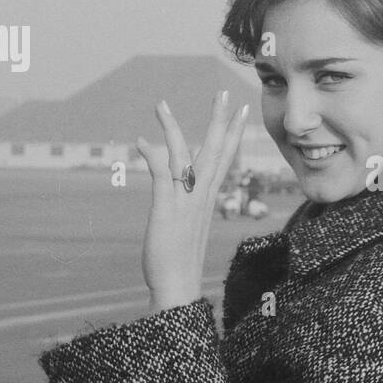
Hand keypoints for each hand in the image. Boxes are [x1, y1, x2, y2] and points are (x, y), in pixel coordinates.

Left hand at [134, 92, 248, 310]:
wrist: (178, 289)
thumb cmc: (179, 265)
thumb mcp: (185, 231)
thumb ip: (186, 211)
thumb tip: (181, 200)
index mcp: (208, 200)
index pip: (224, 160)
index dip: (232, 134)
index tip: (240, 111)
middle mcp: (201, 197)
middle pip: (215, 151)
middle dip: (219, 120)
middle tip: (224, 93)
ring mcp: (186, 203)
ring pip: (185, 157)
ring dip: (173, 128)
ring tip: (161, 104)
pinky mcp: (168, 210)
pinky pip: (161, 176)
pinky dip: (152, 156)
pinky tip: (142, 141)